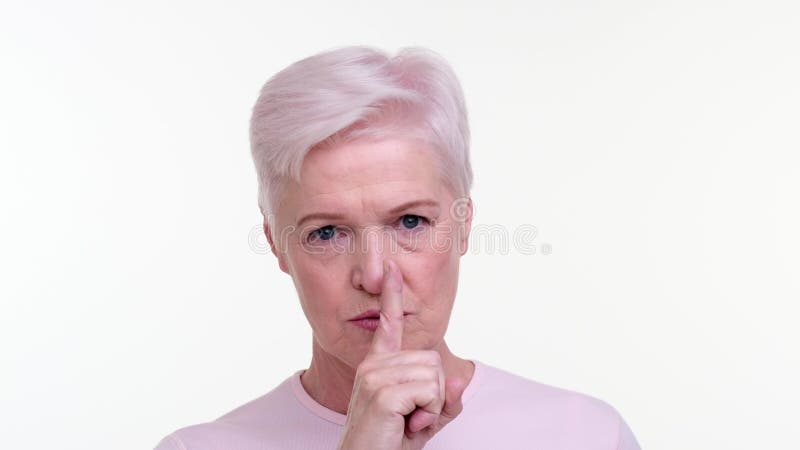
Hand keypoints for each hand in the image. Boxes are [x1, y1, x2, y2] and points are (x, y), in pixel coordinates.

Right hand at [336, 259, 467, 449]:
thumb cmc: (391, 443)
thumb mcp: (423, 417)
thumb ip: (443, 398)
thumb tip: (459, 381)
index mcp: (377, 365)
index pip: (387, 323)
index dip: (392, 295)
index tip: (391, 269)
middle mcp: (373, 365)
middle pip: (432, 360)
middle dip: (434, 393)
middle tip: (412, 416)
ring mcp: (374, 377)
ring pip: (433, 376)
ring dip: (431, 405)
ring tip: (408, 421)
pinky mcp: (382, 393)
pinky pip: (429, 392)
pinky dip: (428, 414)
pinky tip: (407, 425)